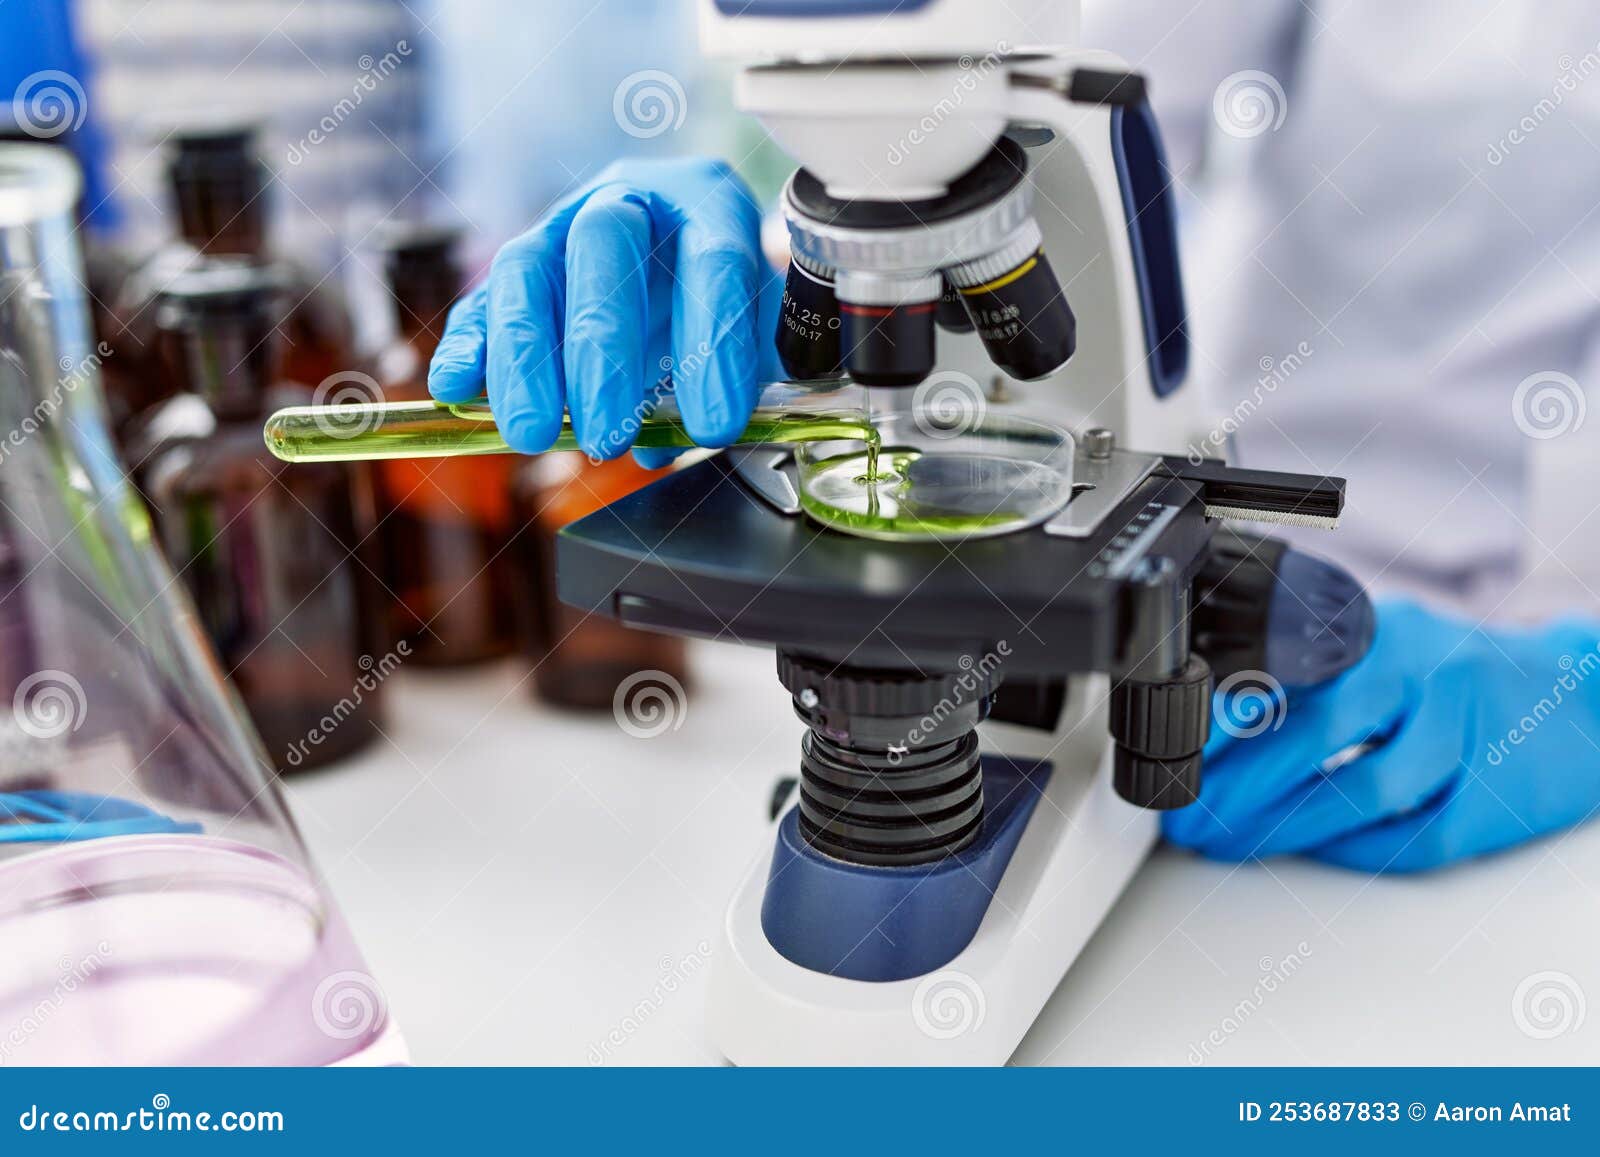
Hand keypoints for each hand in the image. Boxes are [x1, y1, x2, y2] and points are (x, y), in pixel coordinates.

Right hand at [427, 158, 782, 461]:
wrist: (691, 271)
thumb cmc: (732, 306)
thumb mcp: (766, 333)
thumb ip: (747, 376)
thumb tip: (691, 433)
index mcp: (707, 203)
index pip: (713, 258)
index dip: (715, 344)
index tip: (715, 424)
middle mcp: (629, 199)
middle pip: (605, 243)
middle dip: (602, 347)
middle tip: (607, 435)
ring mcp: (563, 228)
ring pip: (528, 270)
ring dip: (524, 357)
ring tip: (533, 433)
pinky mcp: (519, 272)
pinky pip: (482, 300)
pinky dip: (468, 346)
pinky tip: (456, 389)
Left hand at [1167, 601, 1599, 870]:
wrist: (1580, 699)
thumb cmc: (1458, 679)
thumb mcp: (1382, 650)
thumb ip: (1309, 677)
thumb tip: (1212, 729)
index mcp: (1383, 631)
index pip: (1290, 671)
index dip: (1226, 721)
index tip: (1178, 757)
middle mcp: (1426, 671)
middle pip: (1321, 728)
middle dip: (1241, 782)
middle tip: (1189, 816)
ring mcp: (1466, 733)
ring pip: (1366, 789)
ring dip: (1284, 826)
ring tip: (1227, 843)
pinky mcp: (1496, 798)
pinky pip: (1414, 838)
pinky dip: (1352, 850)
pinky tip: (1308, 853)